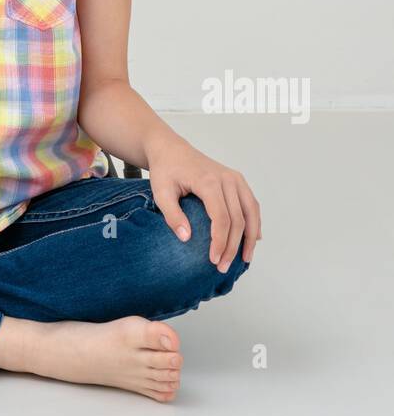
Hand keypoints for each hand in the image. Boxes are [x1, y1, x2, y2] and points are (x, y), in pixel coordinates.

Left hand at [145, 135, 261, 269]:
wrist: (171, 149)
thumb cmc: (165, 170)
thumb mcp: (161, 192)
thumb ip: (172, 215)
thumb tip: (186, 238)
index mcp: (208, 181)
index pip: (222, 218)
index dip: (220, 242)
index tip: (214, 260)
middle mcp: (227, 178)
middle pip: (238, 219)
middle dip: (233, 246)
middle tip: (223, 267)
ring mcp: (234, 178)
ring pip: (251, 212)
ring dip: (250, 237)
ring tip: (245, 259)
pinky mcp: (237, 180)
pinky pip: (251, 204)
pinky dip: (254, 222)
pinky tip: (253, 239)